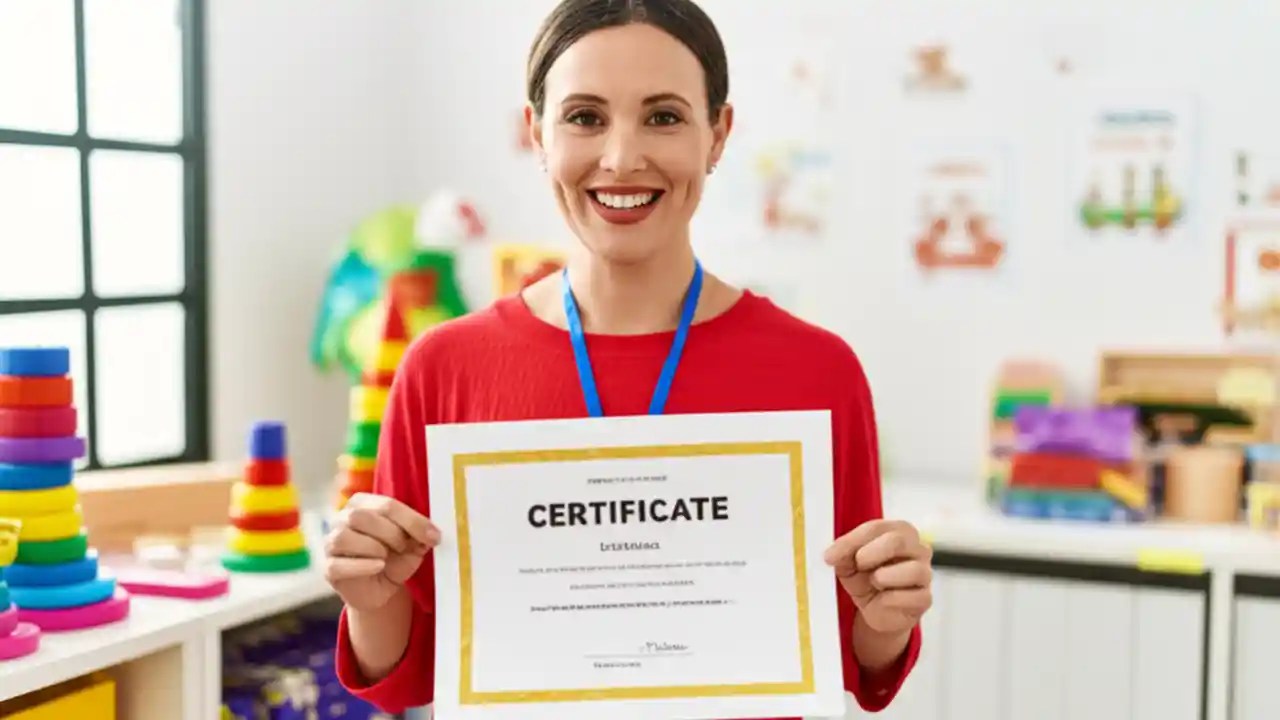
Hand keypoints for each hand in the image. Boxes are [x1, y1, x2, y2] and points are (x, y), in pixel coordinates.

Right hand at [323, 492, 439, 611]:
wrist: (379, 590)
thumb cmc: (394, 560)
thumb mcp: (412, 546)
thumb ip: (419, 536)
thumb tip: (430, 533)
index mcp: (362, 504)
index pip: (386, 504)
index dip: (412, 520)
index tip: (433, 536)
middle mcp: (342, 518)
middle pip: (362, 517)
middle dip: (392, 533)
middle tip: (405, 547)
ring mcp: (331, 543)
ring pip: (344, 537)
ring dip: (373, 548)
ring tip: (386, 558)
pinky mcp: (328, 568)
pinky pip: (338, 565)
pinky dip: (362, 566)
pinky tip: (378, 567)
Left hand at [824, 519, 931, 634]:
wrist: (878, 611)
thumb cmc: (867, 580)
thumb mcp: (849, 565)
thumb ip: (842, 555)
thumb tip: (832, 555)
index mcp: (898, 532)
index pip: (876, 528)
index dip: (852, 540)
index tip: (831, 555)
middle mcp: (917, 549)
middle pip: (898, 541)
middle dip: (872, 552)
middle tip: (858, 564)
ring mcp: (925, 573)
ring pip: (914, 569)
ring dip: (885, 577)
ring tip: (874, 582)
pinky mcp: (925, 598)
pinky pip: (914, 596)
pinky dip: (892, 599)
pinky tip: (883, 600)